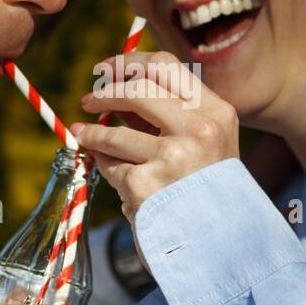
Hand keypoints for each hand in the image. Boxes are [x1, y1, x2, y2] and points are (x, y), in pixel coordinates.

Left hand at [70, 49, 239, 222]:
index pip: (164, 66)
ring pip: (114, 132)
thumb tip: (119, 88)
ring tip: (84, 136)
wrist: (221, 243)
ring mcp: (171, 158)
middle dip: (104, 92)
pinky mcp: (145, 186)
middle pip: (135, 90)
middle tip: (88, 99)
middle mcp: (198, 130)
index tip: (107, 68)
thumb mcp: (210, 144)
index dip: (128, 62)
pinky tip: (113, 175)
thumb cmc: (210, 190)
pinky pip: (112, 167)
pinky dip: (106, 167)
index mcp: (217, 112)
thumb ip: (175, 114)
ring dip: (93, 134)